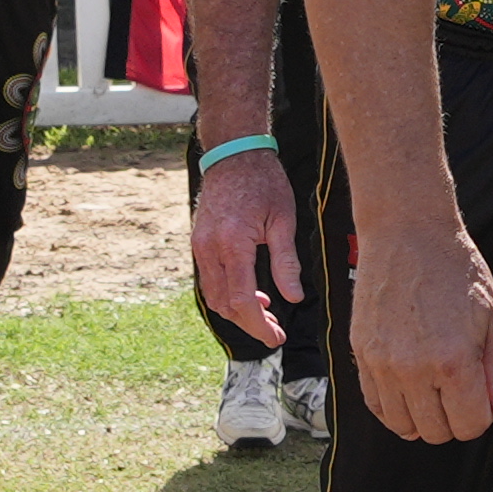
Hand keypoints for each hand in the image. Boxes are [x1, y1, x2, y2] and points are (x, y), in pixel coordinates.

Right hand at [188, 141, 312, 349]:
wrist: (233, 154)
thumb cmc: (263, 182)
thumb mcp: (283, 220)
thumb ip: (286, 262)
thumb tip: (293, 298)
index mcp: (232, 244)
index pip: (242, 301)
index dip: (259, 325)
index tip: (277, 337)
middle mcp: (209, 249)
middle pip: (224, 304)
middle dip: (249, 324)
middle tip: (276, 332)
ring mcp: (200, 246)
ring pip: (214, 296)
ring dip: (237, 311)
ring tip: (266, 315)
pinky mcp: (199, 243)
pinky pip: (210, 280)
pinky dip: (229, 294)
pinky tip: (252, 294)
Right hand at [348, 218, 492, 442]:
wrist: (407, 233)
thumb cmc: (457, 271)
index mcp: (454, 362)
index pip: (469, 425)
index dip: (481, 416)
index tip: (481, 392)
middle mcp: (413, 369)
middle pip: (437, 431)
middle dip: (455, 419)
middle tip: (460, 387)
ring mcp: (382, 364)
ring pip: (403, 425)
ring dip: (424, 417)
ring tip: (434, 388)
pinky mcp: (361, 354)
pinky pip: (375, 405)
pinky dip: (395, 407)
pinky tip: (409, 388)